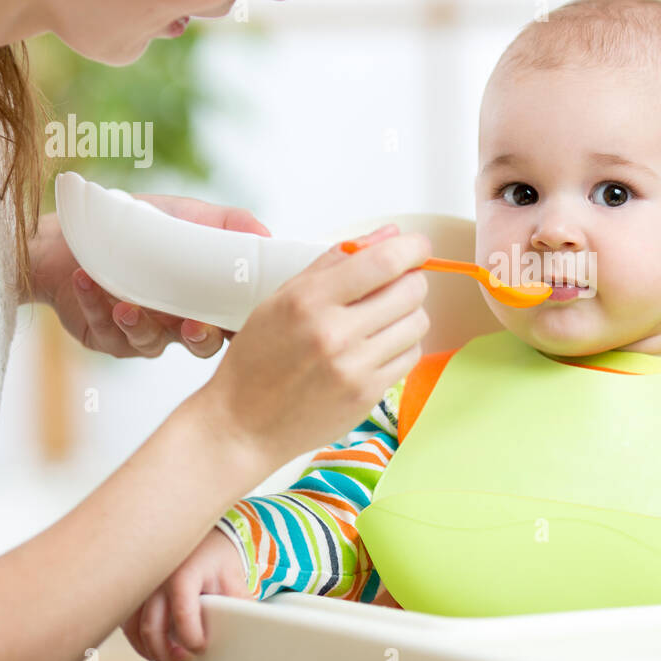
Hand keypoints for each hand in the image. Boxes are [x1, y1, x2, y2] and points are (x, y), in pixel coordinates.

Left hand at [31, 193, 272, 358]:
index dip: (244, 323)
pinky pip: (107, 331)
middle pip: (203, 344)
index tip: (245, 315)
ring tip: (124, 305)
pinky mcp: (108, 336)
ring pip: (151, 344)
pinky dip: (96, 306)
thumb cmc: (142, 225)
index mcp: (206, 299)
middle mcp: (180, 321)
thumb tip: (270, 237)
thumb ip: (233, 224)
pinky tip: (86, 282)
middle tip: (191, 326)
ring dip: (139, 326)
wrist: (77, 233)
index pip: (235, 320)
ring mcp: (145, 332)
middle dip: (200, 338)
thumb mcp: (192, 214)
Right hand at [122, 528, 251, 660]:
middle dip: (166, 652)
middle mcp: (157, 577)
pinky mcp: (132, 589)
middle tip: (182, 659)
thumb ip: (238, 602)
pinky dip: (137, 638)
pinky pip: (127, 621)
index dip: (192, 639)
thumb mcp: (232, 576)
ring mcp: (141, 583)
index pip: (183, 614)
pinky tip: (151, 644)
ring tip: (166, 657)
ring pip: (134, 628)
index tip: (200, 647)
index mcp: (184, 573)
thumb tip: (249, 626)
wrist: (199, 538)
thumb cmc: (214, 556)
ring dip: (149, 649)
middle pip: (152, 627)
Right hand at [196, 224, 430, 470]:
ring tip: (381, 320)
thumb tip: (388, 234)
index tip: (416, 248)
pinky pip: (411, 356)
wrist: (243, 426)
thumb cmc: (259, 359)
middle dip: (410, 281)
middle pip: (411, 290)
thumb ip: (335, 261)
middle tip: (393, 286)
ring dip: (407, 315)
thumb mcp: (282, 298)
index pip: (384, 261)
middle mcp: (334, 333)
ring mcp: (354, 367)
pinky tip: (376, 348)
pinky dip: (401, 346)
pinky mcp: (368, 395)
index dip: (412, 248)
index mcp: (309, 300)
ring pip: (417, 323)